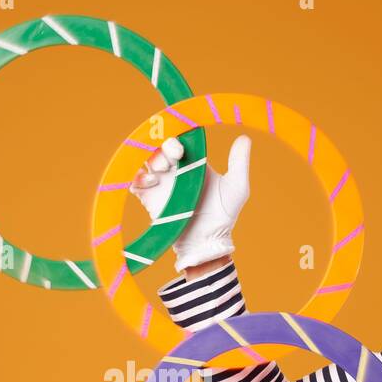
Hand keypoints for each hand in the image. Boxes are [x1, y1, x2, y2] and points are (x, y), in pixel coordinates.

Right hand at [129, 135, 251, 273]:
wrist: (207, 243)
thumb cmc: (223, 216)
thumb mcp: (236, 188)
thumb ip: (239, 163)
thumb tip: (244, 138)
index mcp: (193, 164)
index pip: (180, 143)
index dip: (178, 140)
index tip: (182, 148)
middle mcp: (175, 172)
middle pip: (161, 149)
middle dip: (163, 149)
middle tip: (173, 157)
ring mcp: (161, 185)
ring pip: (147, 163)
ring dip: (151, 161)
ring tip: (162, 169)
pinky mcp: (150, 200)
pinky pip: (136, 184)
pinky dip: (139, 179)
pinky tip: (151, 182)